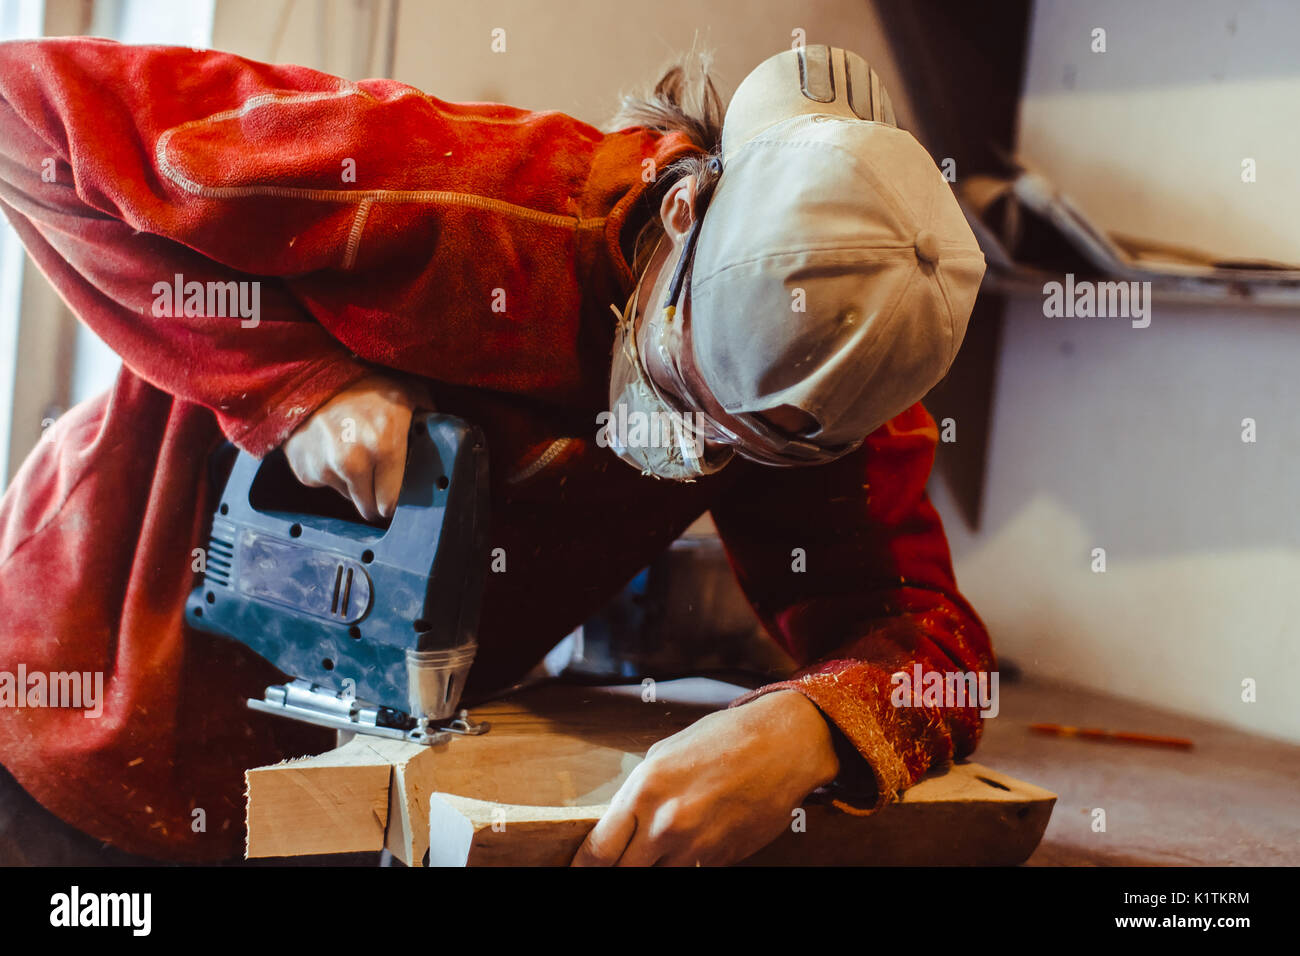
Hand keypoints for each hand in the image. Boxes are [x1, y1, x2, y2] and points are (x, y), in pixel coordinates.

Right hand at [282, 374, 426, 520]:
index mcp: (384, 446)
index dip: (394, 499)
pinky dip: (328, 472)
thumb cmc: (365, 385)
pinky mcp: (304, 470)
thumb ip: (428, 421)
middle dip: (374, 496)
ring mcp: (325, 468)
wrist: (312, 377)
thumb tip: (446, 439)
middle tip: (375, 476)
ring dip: (351, 482)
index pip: (391, 502)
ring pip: (347, 495)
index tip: (394, 493)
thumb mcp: (407, 394)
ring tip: (351, 452)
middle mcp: (353, 462)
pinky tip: (331, 449)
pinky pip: (324, 483)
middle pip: (368, 508)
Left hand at [571, 689, 840, 865]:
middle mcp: (666, 824)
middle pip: (623, 872)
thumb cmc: (722, 740)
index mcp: (644, 790)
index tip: (580, 869)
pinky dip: (685, 862)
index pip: (598, 850)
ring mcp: (695, 847)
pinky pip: (690, 872)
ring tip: (665, 842)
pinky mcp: (720, 860)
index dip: (583, 866)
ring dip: (655, 865)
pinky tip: (694, 840)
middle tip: (617, 862)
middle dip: (617, 870)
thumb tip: (617, 822)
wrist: (780, 746)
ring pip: (658, 876)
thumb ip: (638, 792)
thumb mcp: (664, 754)